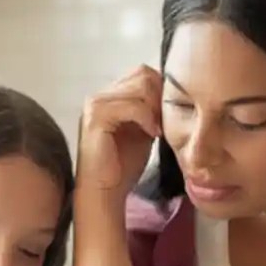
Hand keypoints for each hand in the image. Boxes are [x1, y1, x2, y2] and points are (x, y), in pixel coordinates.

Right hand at [77, 65, 162, 204]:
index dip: (161, 89)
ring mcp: (95, 104)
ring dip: (156, 107)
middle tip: (165, 121)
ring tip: (158, 129)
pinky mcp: (97, 117)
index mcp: (108, 97)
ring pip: (140, 86)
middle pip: (142, 73)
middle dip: (160, 96)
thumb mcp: (143, 131)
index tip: (168, 115)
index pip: (142, 73)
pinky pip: (133, 105)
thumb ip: (150, 110)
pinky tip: (153, 134)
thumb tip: (170, 94)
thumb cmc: (122, 167)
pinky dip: (148, 118)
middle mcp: (99, 96)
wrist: (104, 192)